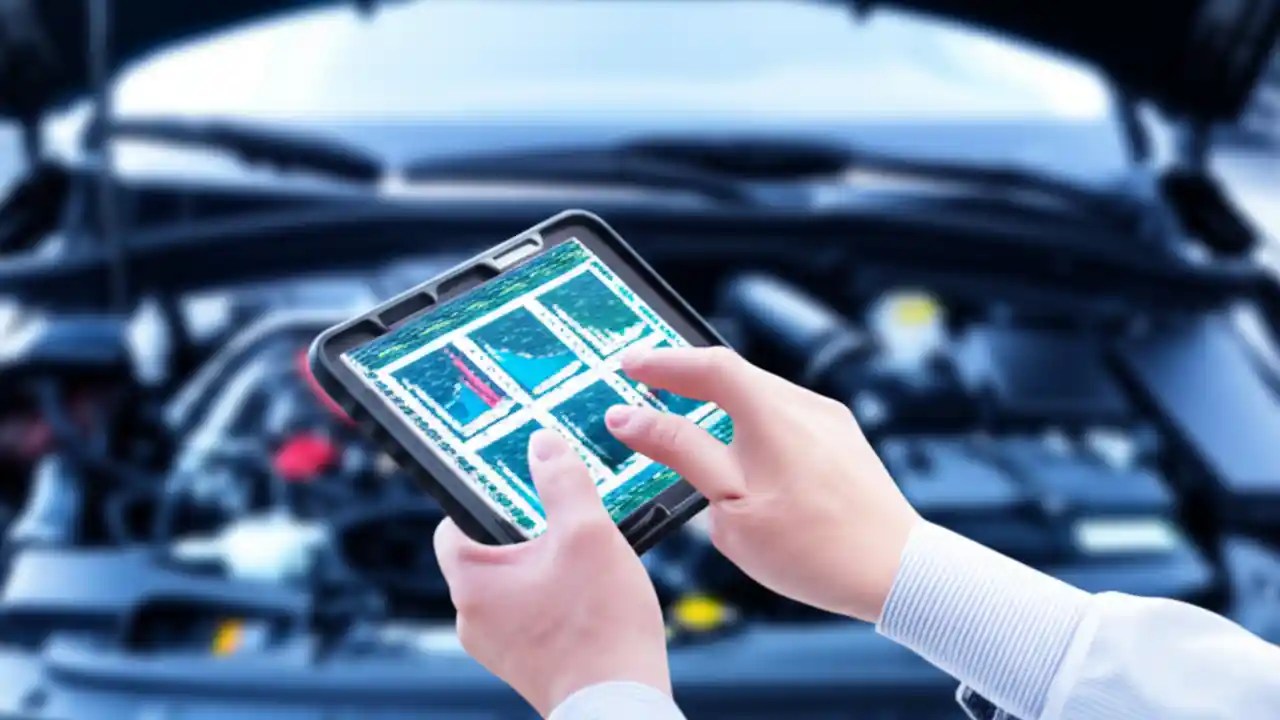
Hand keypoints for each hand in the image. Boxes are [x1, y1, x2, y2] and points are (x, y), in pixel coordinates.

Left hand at [433, 430, 669, 716]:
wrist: (621, 704)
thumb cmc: (600, 626)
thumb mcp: (588, 534)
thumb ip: (563, 482)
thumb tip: (542, 445)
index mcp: (471, 583)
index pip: (453, 522)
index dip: (484, 498)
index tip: (517, 487)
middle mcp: (472, 619)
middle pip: (486, 552)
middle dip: (524, 532)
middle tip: (563, 518)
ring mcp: (498, 646)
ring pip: (511, 584)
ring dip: (543, 565)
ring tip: (583, 556)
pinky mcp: (524, 664)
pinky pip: (529, 613)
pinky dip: (553, 597)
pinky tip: (589, 593)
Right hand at [606, 346, 918, 622]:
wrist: (900, 573)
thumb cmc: (815, 551)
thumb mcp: (731, 508)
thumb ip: (680, 453)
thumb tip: (631, 418)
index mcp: (773, 414)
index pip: (707, 366)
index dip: (661, 361)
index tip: (627, 365)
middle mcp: (805, 405)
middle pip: (735, 375)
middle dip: (686, 380)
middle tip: (646, 388)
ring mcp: (830, 421)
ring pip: (761, 397)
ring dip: (720, 403)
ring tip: (688, 424)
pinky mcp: (844, 441)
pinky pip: (787, 417)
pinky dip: (752, 423)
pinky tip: (743, 454)